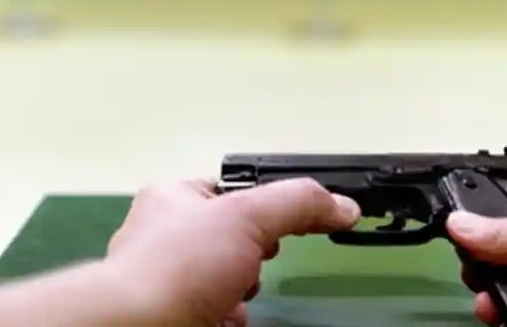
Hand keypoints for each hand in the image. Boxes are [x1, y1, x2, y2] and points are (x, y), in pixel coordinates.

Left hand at [106, 179, 360, 326]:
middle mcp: (163, 238)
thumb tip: (343, 206)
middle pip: (229, 242)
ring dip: (240, 295)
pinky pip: (212, 315)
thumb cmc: (180, 264)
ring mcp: (165, 282)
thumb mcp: (248, 216)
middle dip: (252, 259)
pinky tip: (227, 321)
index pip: (227, 192)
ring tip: (236, 301)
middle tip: (255, 264)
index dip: (259, 207)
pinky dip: (228, 320)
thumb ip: (298, 204)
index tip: (282, 224)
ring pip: (222, 283)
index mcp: (172, 200)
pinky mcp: (172, 316)